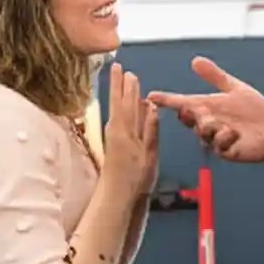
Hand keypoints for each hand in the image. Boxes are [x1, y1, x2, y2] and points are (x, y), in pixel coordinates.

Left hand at [103, 63, 158, 195]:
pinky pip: (119, 118)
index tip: (127, 70)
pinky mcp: (113, 142)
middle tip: (118, 67)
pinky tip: (127, 106)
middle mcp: (117, 130)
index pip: (126, 102)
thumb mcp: (149, 153)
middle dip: (119, 84)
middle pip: (119, 102)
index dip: (127, 86)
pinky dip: (122, 108)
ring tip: (122, 80)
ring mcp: (113, 136)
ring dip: (120, 93)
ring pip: (118, 109)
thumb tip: (150, 106)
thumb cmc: (135, 177)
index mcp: (125, 130)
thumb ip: (150, 129)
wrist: (118, 196)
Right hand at [147, 56, 263, 163]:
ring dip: (210, 126)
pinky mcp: (228, 152)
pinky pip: (220, 146)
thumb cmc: (254, 110)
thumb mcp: (235, 89)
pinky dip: (226, 137)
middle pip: (190, 119)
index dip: (167, 100)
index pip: (182, 103)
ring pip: (203, 133)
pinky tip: (235, 133)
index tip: (152, 96)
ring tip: (224, 123)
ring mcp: (216, 139)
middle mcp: (208, 124)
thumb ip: (215, 76)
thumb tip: (195, 60)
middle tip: (201, 109)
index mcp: (207, 108)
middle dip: (193, 114)